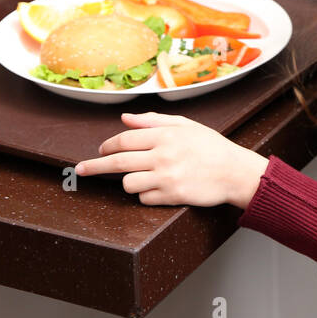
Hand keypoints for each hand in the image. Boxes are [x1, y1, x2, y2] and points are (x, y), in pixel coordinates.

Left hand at [75, 113, 268, 208]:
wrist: (235, 172)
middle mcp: (163, 156)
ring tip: (141, 178)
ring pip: (128, 184)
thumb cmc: (211, 147)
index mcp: (165, 135)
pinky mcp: (172, 196)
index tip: (100, 150)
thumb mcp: (185, 125)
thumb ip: (153, 120)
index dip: (108, 146)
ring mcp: (167, 177)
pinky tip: (158, 188)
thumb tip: (124, 118)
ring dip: (129, 182)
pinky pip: (144, 199)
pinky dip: (146, 195)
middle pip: (118, 163)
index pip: (125, 139)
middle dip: (95, 167)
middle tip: (81, 170)